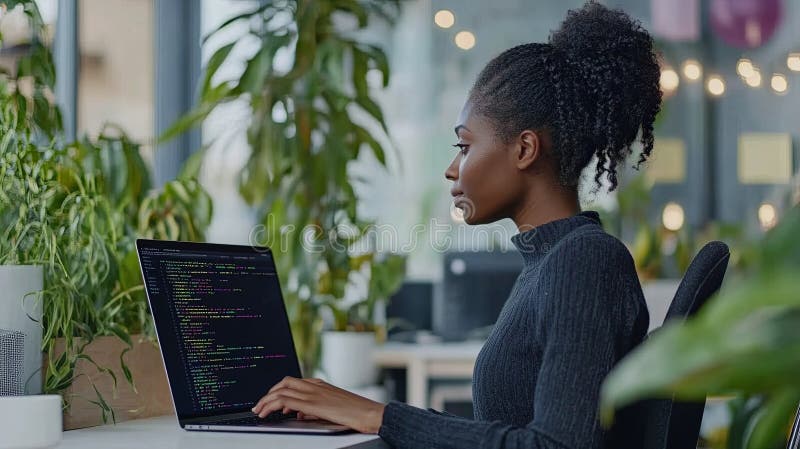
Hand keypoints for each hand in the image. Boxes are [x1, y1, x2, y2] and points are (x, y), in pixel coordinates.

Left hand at [251, 377, 385, 433]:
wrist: (370, 413)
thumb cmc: (356, 412)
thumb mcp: (332, 409)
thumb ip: (314, 409)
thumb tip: (299, 413)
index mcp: (320, 384)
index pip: (292, 382)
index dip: (277, 390)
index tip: (269, 401)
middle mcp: (315, 385)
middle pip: (284, 383)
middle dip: (268, 394)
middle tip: (259, 405)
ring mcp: (313, 392)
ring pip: (281, 391)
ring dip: (266, 400)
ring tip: (259, 411)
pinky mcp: (313, 403)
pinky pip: (286, 400)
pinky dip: (272, 405)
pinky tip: (268, 413)